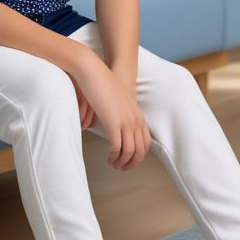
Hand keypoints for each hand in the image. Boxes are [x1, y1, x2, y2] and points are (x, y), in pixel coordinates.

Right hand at [73, 51, 151, 170]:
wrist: (93, 71)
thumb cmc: (100, 85)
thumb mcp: (113, 101)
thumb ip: (115, 116)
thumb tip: (109, 126)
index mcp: (137, 114)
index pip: (146, 142)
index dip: (139, 155)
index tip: (129, 160)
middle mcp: (135, 119)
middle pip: (140, 150)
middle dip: (132, 163)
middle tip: (121, 168)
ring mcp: (126, 121)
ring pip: (130, 152)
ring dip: (122, 162)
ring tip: (113, 164)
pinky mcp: (113, 123)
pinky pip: (118, 147)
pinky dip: (114, 157)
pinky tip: (108, 158)